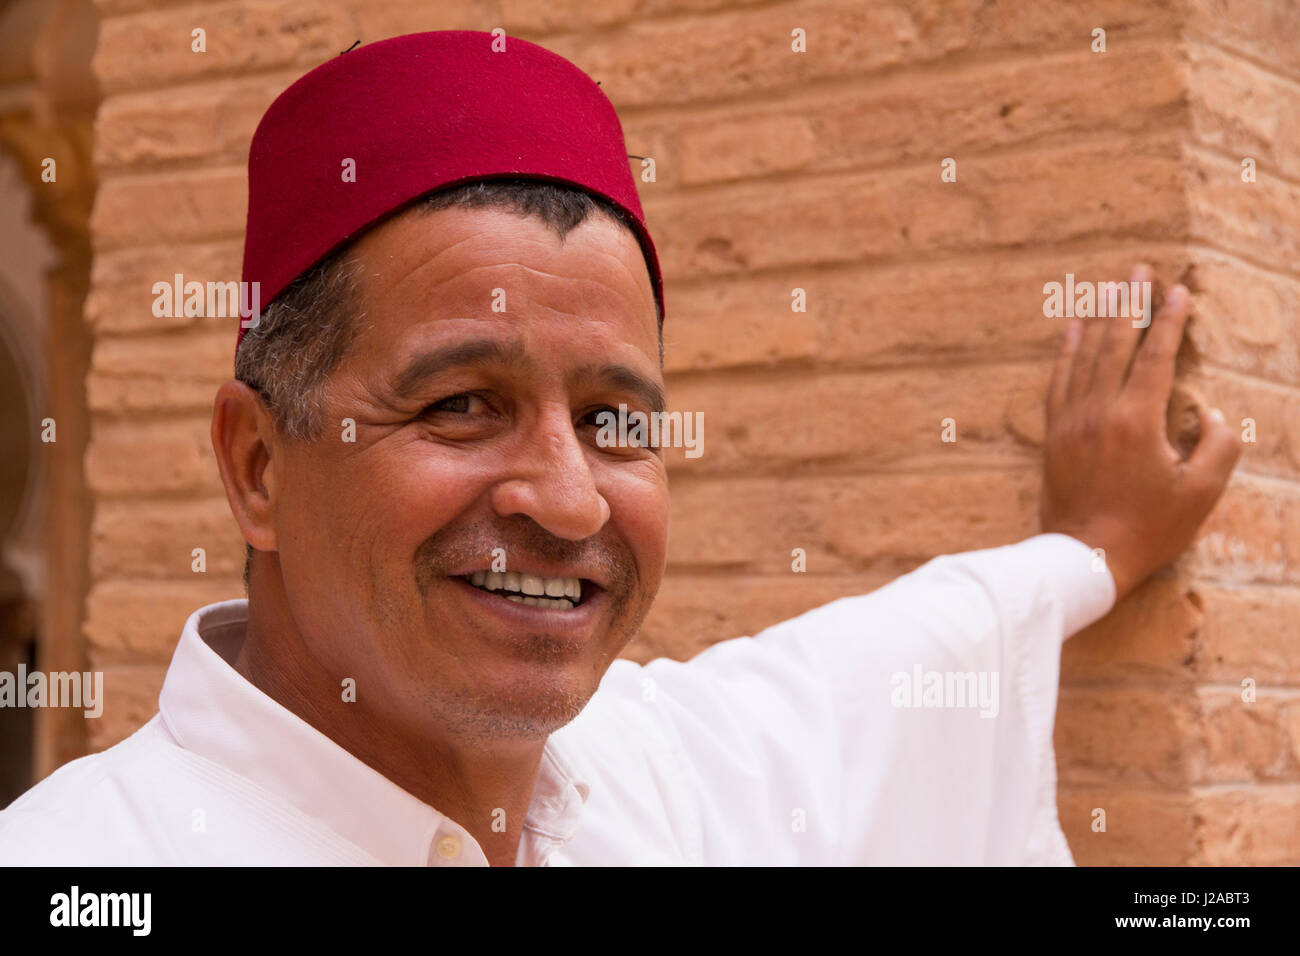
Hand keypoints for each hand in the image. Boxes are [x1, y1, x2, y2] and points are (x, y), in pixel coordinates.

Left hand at [1040, 265, 1241, 600]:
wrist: (1085, 558)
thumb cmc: (1148, 529)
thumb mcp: (1201, 492)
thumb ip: (1218, 446)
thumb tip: (1210, 411)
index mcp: (1137, 420)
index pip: (1155, 356)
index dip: (1167, 321)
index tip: (1177, 291)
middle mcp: (1098, 412)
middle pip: (1115, 344)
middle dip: (1129, 303)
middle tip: (1138, 270)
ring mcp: (1070, 422)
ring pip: (1083, 357)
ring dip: (1097, 319)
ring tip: (1108, 287)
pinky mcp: (1052, 435)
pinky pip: (1057, 381)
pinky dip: (1064, 352)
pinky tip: (1070, 331)